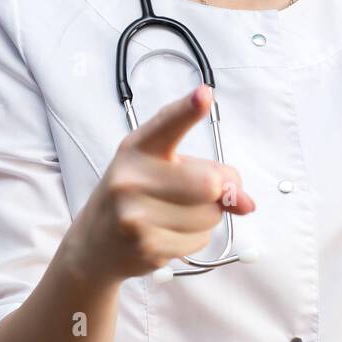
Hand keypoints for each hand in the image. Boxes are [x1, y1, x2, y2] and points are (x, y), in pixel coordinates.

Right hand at [63, 85, 255, 283]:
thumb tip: (247, 203)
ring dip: (206, 218)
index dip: (187, 110)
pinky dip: (194, 238)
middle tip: (200, 193)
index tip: (205, 94)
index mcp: (138, 148)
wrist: (95, 244)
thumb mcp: (161, 169)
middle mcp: (132, 178)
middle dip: (219, 191)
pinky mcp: (146, 248)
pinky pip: (199, 240)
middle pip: (209, 183)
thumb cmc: (136, 196)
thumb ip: (207, 172)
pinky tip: (167, 235)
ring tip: (174, 216)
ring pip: (209, 215)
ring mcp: (136, 215)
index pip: (167, 125)